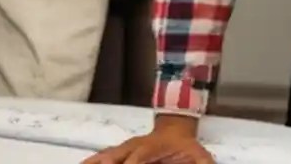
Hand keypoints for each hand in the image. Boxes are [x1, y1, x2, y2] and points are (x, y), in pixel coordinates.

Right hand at [81, 115, 214, 163]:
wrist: (177, 129)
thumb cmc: (188, 148)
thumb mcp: (200, 158)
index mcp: (151, 148)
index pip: (137, 158)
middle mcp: (133, 148)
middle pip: (114, 157)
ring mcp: (124, 149)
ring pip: (104, 157)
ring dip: (93, 162)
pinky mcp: (119, 153)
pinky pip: (101, 158)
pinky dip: (90, 162)